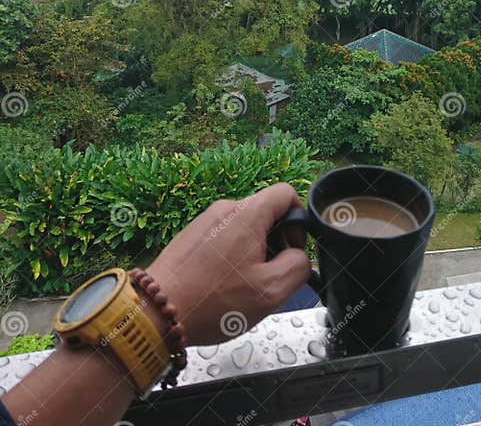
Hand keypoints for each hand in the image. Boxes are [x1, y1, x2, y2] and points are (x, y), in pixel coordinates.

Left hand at [148, 183, 310, 344]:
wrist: (157, 310)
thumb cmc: (212, 301)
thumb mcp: (271, 290)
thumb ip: (298, 266)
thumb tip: (299, 257)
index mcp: (248, 214)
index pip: (286, 193)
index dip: (298, 221)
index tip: (291, 250)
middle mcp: (225, 209)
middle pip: (265, 213)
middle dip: (275, 242)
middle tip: (268, 275)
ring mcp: (205, 220)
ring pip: (244, 228)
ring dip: (253, 252)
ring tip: (243, 285)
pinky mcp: (191, 236)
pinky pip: (223, 238)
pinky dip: (231, 257)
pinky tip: (222, 286)